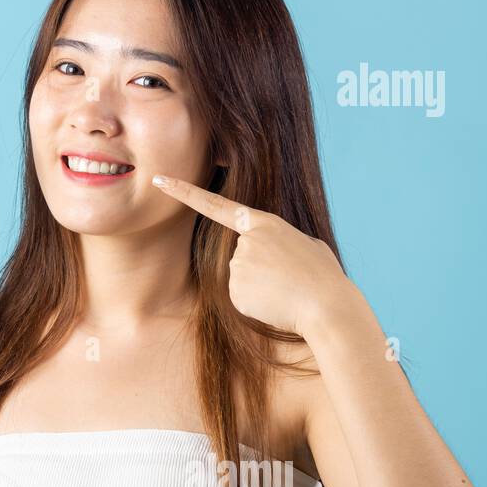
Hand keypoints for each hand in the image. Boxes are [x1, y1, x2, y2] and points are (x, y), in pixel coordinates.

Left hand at [151, 173, 356, 338]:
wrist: (327, 306)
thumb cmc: (323, 276)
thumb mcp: (308, 245)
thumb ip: (282, 241)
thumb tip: (275, 252)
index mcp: (264, 223)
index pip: (215, 205)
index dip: (184, 192)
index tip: (159, 180)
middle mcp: (245, 242)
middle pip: (238, 255)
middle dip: (259, 268)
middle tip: (287, 278)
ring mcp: (237, 266)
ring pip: (239, 278)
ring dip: (259, 286)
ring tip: (285, 290)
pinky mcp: (234, 291)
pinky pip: (240, 298)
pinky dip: (255, 303)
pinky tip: (275, 303)